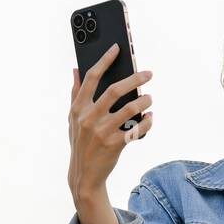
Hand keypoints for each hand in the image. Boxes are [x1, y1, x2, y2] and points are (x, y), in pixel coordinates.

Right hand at [68, 43, 153, 201]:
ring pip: (130, 109)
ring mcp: (102, 132)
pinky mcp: (115, 145)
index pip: (91, 78)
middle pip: (115, 90)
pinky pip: (137, 129)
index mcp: (78, 108)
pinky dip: (147, 122)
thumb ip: (75, 94)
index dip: (105, 60)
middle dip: (135, 79)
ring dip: (145, 102)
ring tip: (150, 98)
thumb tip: (75, 70)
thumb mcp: (72, 119)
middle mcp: (89, 118)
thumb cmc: (80, 144)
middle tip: (148, 74)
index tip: (117, 48)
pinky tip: (150, 118)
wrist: (84, 175)